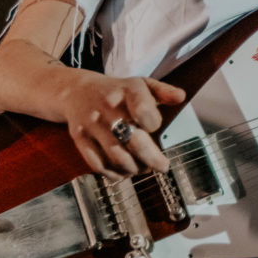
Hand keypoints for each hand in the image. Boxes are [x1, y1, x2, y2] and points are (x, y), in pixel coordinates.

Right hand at [57, 71, 185, 179]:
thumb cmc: (116, 91)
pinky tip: (124, 171)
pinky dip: (114, 173)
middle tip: (162, 166)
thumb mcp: (140, 84)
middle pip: (134, 141)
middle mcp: (108, 107)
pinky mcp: (79, 138)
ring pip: (117, 157)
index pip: (144, 111)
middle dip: (152, 159)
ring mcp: (92, 124)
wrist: (76, 91)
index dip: (153, 123)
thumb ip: (162, 91)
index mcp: (127, 90)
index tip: (155, 128)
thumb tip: (181, 97)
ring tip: (143, 168)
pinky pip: (98, 164)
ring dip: (134, 168)